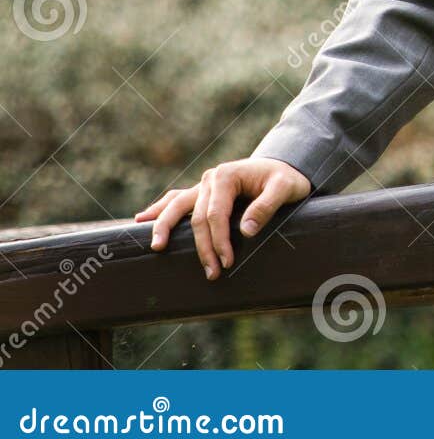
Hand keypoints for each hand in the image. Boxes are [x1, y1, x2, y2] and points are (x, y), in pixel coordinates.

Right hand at [135, 158, 311, 280]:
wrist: (286, 166)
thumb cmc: (287, 178)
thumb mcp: (285, 189)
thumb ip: (266, 207)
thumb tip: (244, 231)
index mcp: (226, 176)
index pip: (214, 214)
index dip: (218, 240)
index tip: (226, 261)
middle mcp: (210, 178)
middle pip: (196, 217)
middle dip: (202, 247)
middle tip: (211, 272)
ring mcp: (204, 185)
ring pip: (177, 206)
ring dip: (165, 227)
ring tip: (157, 247)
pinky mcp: (203, 192)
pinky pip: (177, 200)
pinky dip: (161, 209)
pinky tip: (143, 219)